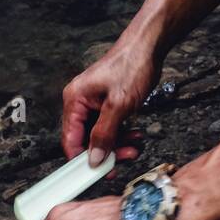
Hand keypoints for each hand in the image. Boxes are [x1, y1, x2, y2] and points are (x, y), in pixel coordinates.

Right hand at [61, 41, 160, 165]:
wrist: (149, 46)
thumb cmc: (132, 65)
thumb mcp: (119, 104)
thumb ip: (105, 133)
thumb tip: (94, 158)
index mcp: (75, 100)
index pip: (70, 139)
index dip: (82, 159)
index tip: (95, 174)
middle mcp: (81, 101)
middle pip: (86, 139)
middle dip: (106, 151)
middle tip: (124, 159)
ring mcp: (94, 102)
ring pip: (100, 134)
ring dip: (117, 143)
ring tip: (133, 147)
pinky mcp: (108, 102)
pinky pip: (110, 125)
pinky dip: (122, 133)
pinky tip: (134, 136)